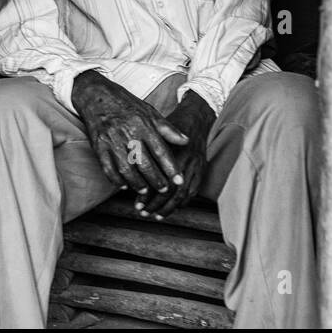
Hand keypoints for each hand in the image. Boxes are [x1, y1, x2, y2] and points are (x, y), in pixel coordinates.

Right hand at [72, 70, 188, 194]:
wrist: (98, 96)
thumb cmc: (126, 105)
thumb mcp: (150, 112)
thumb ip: (167, 129)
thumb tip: (185, 141)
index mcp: (143, 126)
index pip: (161, 151)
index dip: (171, 168)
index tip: (179, 181)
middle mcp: (128, 135)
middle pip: (145, 164)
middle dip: (156, 180)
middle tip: (164, 189)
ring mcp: (112, 142)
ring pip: (127, 170)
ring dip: (137, 184)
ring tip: (145, 190)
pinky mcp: (99, 147)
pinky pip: (108, 169)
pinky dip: (116, 180)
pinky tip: (124, 185)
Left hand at [136, 90, 213, 219]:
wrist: (195, 117)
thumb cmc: (171, 124)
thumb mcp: (156, 132)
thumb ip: (146, 151)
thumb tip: (128, 172)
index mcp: (174, 152)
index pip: (160, 181)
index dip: (148, 194)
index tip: (136, 202)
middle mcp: (187, 162)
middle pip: (172, 192)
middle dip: (156, 205)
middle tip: (142, 212)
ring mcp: (197, 167)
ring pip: (183, 195)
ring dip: (168, 208)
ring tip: (154, 214)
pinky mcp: (202, 170)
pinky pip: (193, 192)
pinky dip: (182, 203)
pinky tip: (171, 208)